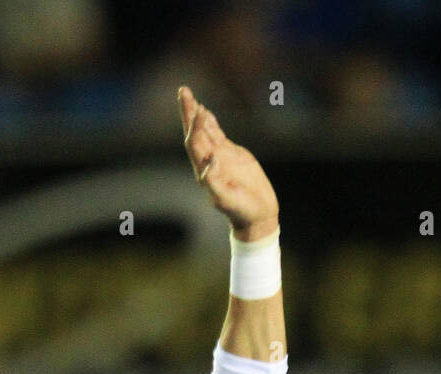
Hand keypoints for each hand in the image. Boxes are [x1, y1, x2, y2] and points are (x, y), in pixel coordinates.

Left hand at [178, 85, 277, 241]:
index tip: (199, 110)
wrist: (257, 215)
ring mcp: (219, 157)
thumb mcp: (227, 200)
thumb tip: (209, 159)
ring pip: (204, 130)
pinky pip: (217, 134)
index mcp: (204, 171)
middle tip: (183, 91)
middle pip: (194, 132)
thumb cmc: (241, 211)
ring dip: (196, 113)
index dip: (195, 126)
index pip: (195, 144)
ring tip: (188, 94)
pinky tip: (204, 110)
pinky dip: (210, 122)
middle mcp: (208, 162)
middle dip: (188, 113)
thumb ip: (214, 182)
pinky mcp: (232, 155)